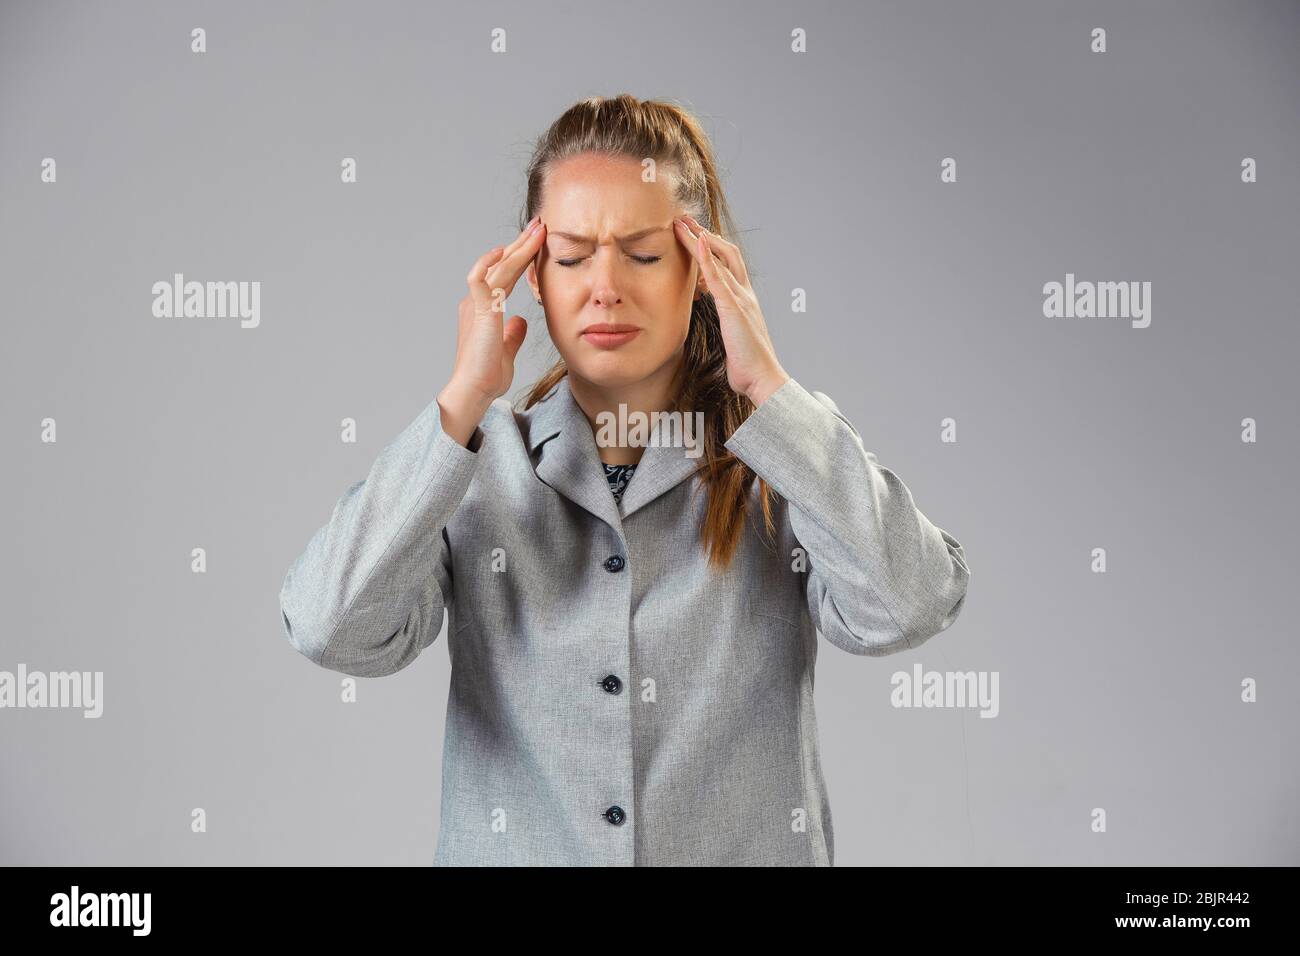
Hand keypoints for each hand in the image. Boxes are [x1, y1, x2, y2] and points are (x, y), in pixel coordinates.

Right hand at [443, 216, 547, 410]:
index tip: (537, 243)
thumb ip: (512, 333)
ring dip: (518, 247)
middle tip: (539, 224)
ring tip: (536, 230)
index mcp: (484, 310)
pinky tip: (503, 250)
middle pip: (502, 265)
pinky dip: (489, 263)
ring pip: (498, 267)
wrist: (475, 391)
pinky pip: (479, 279)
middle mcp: (477, 302)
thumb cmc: (487, 375)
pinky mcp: (477, 311)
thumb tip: (521, 320)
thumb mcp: (506, 350)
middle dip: (522, 244)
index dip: (520, 259)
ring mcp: (475, 304)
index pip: (505, 276)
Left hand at [673, 215, 788, 404]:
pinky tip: (697, 242)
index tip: (693, 236)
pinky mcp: (735, 308)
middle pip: (727, 253)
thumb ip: (726, 323)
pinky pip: (718, 277)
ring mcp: (742, 298)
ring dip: (700, 238)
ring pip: (721, 259)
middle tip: (684, 220)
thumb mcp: (733, 337)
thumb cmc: (746, 364)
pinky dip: (707, 258)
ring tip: (682, 224)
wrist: (762, 379)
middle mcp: (745, 294)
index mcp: (744, 301)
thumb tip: (717, 322)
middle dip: (705, 234)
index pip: (728, 265)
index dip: (711, 248)